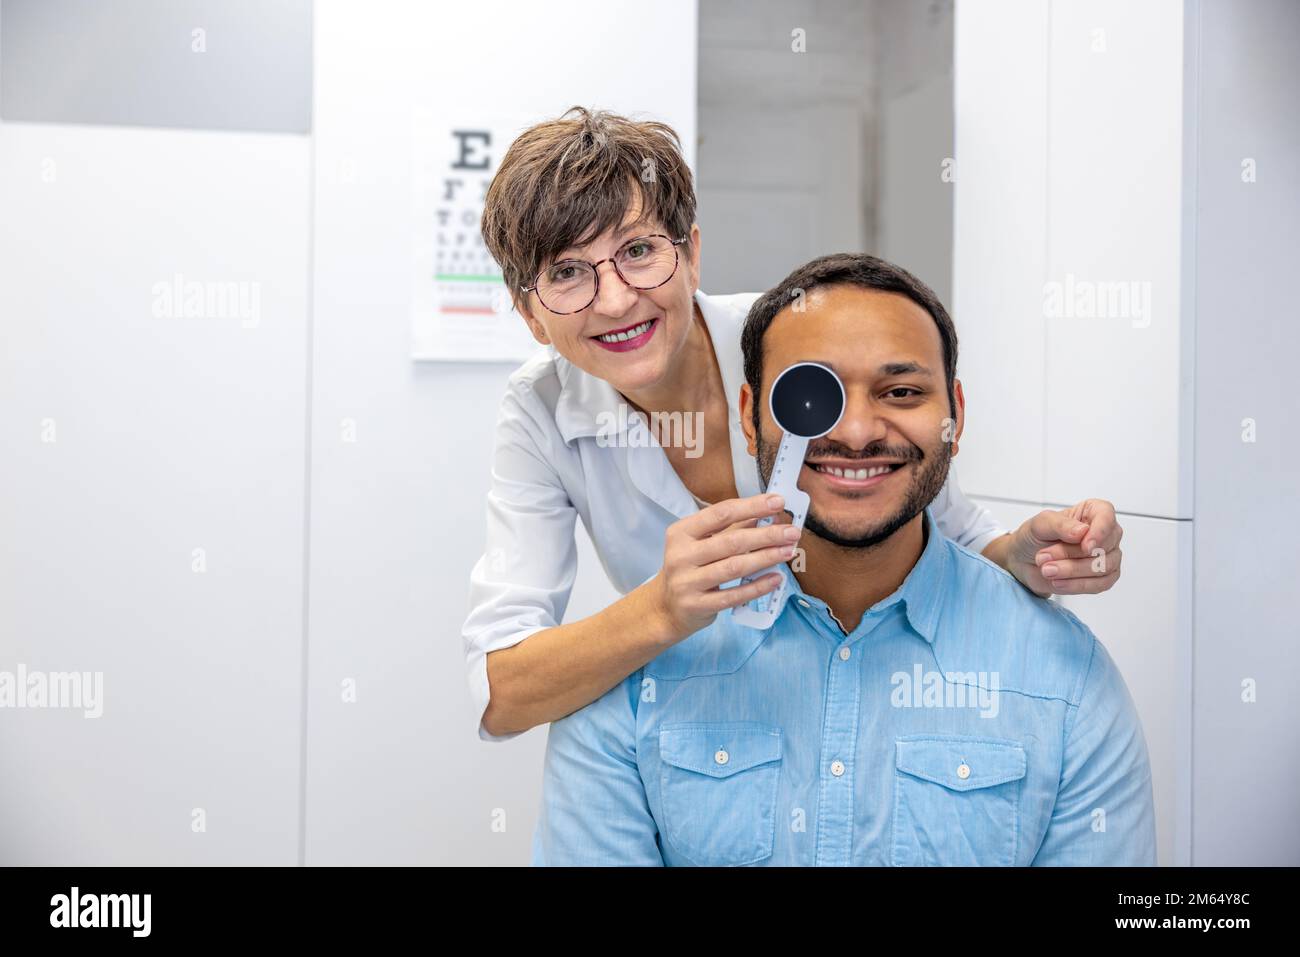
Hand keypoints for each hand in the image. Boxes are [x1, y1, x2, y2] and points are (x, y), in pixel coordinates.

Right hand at [650, 494, 801, 639]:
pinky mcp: (697, 605)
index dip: (751, 506)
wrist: (665, 608)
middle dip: (766, 535)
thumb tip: (766, 516)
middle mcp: (681, 555)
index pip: (720, 514)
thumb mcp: (700, 544)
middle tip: (792, 532)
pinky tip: (775, 578)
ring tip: (788, 551)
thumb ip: (731, 529)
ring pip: (734, 567)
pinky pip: (733, 596)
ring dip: (765, 558)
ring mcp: (687, 582)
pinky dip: (757, 587)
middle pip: (731, 541)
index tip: (777, 502)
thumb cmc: (688, 569)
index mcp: (681, 532)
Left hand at [1005, 499, 1122, 596]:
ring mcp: (1107, 556)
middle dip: (1070, 555)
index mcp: (1092, 512)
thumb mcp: (1039, 524)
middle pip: (1103, 547)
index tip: (1085, 546)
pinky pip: (1099, 585)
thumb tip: (1083, 531)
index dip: (1099, 532)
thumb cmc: (1034, 537)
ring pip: (1102, 568)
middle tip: (1043, 557)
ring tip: (1046, 570)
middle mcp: (1105, 533)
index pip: (1107, 516)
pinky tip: (1058, 582)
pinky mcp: (1103, 578)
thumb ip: (1060, 525)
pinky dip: (1076, 585)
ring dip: (1070, 571)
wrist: (1024, 561)